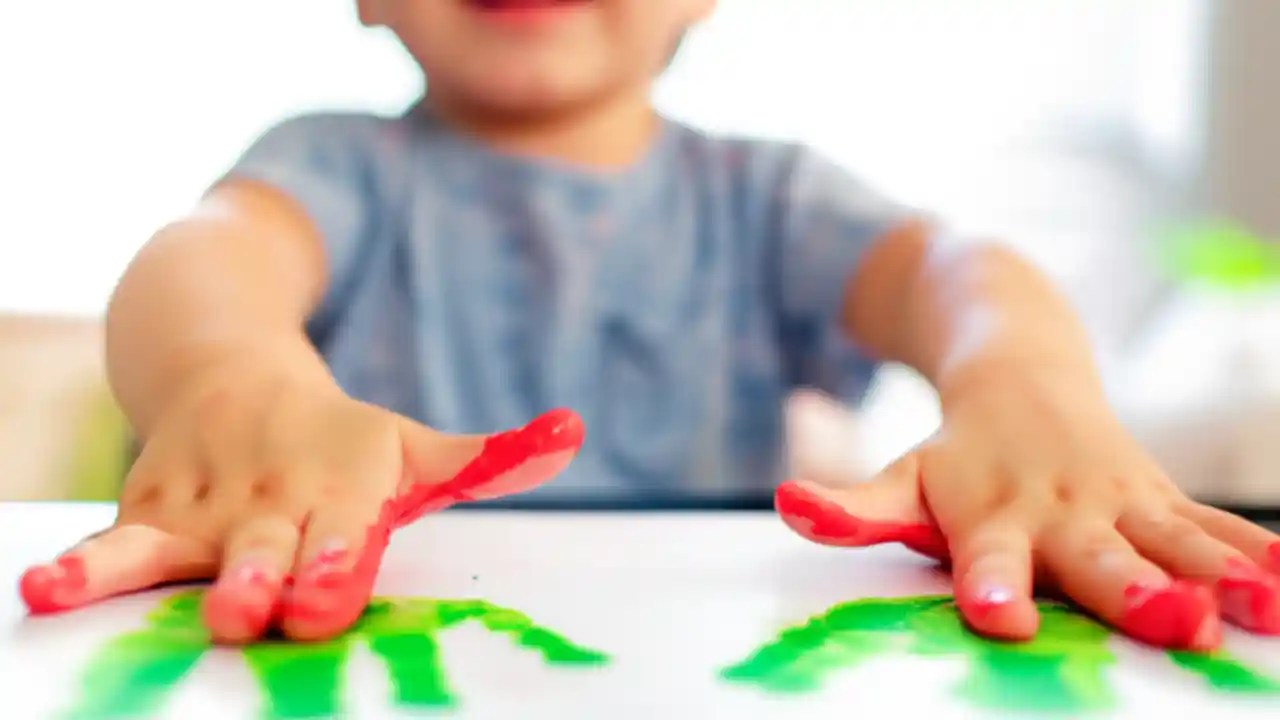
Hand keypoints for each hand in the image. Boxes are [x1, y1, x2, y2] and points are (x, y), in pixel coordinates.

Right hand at [18, 367, 583, 642]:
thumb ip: (484, 457)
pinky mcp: (149, 508)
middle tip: (251, 612)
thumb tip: (571, 432)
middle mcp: (270, 492)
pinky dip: (80, 566)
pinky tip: (43, 590)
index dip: (334, 565)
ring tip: (100, 592)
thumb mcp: (410, 443)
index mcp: (339, 481)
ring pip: (176, 544)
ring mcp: (205, 500)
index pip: (340, 532)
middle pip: (263, 542)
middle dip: (257, 575)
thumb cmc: (341, 439)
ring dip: (151, 569)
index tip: (325, 601)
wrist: (236, 374)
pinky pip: (114, 541)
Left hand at [776, 371, 1279, 649]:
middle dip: (1134, 591)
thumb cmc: (957, 456)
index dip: (992, 587)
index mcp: (993, 516)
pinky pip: (1220, 528)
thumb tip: (789, 505)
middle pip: (1098, 557)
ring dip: (1221, 576)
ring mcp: (1122, 503)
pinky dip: (1263, 556)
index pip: (988, 559)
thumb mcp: (902, 479)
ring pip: (1177, 541)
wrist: (1020, 375)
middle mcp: (1062, 512)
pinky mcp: (1165, 501)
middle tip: (1170, 622)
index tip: (997, 616)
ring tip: (1260, 610)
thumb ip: (853, 507)